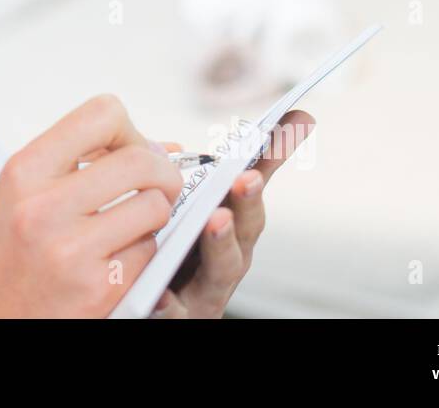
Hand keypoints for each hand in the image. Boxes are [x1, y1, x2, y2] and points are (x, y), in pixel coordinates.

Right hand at [0, 94, 182, 317]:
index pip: (102, 116)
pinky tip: (115, 256)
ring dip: (154, 214)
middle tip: (158, 184)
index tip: (132, 148)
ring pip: (154, 206)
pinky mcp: (98, 288)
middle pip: (139, 161)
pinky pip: (149, 251)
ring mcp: (72, 250)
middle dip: (163, 171)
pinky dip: (142, 252)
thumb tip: (163, 146)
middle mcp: (44, 207)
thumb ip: (84, 161)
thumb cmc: (8, 255)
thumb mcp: (26, 192)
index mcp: (26, 171)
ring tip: (131, 223)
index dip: (130, 130)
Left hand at [149, 110, 314, 318]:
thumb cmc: (169, 258)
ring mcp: (208, 291)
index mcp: (229, 226)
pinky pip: (175, 312)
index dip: (271, 154)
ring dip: (223, 243)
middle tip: (247, 175)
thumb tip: (174, 147)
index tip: (289, 121)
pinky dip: (172, 304)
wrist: (148, 308)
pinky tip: (163, 294)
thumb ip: (176, 181)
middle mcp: (228, 258)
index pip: (252, 184)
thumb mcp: (177, 212)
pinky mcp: (181, 317)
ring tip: (217, 219)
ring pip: (222, 269)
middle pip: (247, 225)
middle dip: (249, 199)